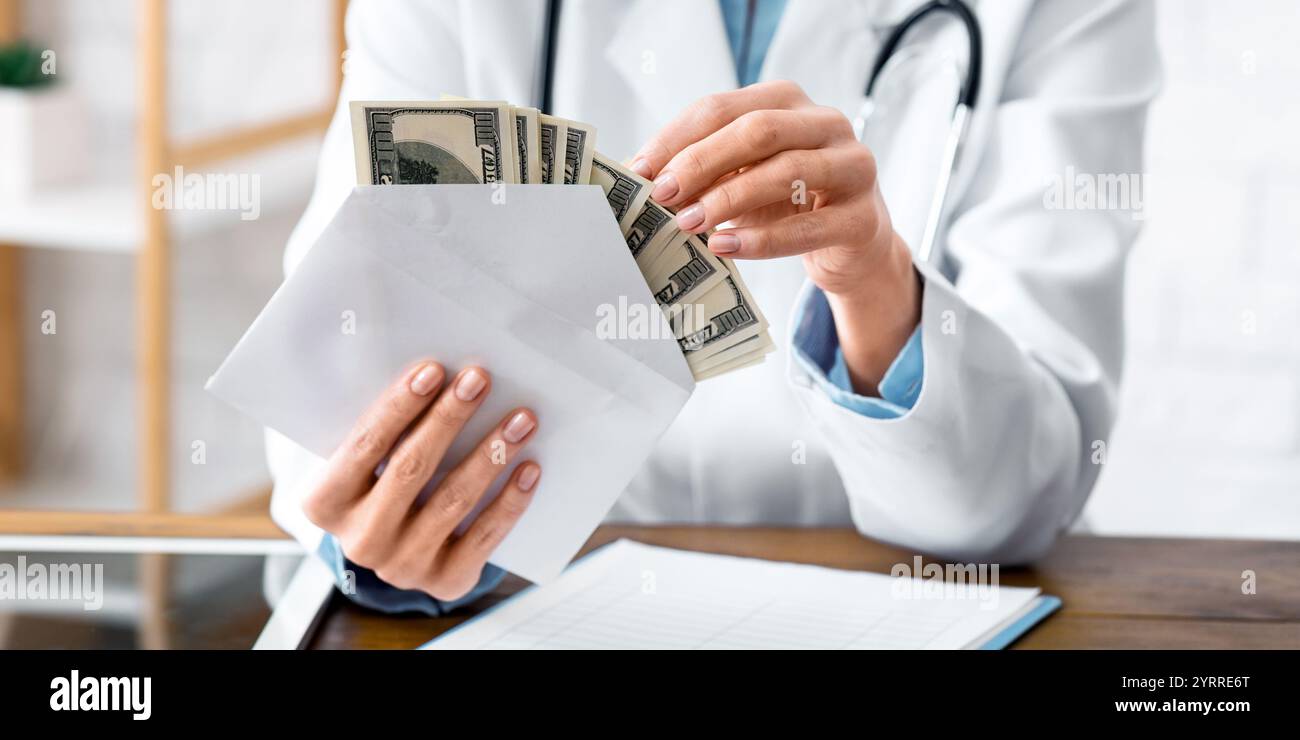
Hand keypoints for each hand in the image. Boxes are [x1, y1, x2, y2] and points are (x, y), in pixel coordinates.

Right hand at [302, 361, 539, 600]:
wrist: (399, 550)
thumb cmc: (382, 483)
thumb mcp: (365, 463)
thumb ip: (384, 430)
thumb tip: (436, 376)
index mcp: (326, 503)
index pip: (365, 445)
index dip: (400, 406)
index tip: (434, 369)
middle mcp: (361, 540)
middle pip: (411, 468)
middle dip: (449, 419)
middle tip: (479, 380)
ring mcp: (403, 565)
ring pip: (453, 500)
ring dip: (491, 454)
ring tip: (521, 420)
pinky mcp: (445, 581)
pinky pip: (484, 535)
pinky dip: (510, 500)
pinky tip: (528, 467)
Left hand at [631, 80, 920, 393]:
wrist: (853, 243)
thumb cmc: (788, 202)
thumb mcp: (744, 175)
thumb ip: (705, 170)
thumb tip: (643, 177)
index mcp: (789, 101)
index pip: (723, 107)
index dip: (677, 137)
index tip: (641, 170)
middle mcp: (827, 123)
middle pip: (758, 131)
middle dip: (702, 162)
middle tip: (664, 195)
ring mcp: (853, 167)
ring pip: (787, 172)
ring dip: (729, 199)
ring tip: (689, 224)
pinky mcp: (863, 218)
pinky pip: (808, 228)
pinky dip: (762, 239)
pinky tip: (725, 247)